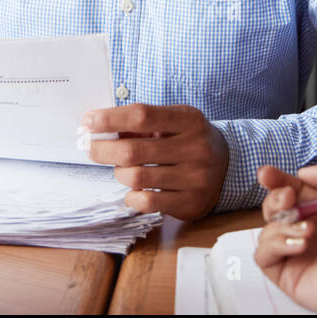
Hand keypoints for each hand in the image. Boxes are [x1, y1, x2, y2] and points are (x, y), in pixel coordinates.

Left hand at [83, 104, 228, 220]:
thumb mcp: (173, 122)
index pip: (142, 115)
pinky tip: (133, 190)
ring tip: (121, 169)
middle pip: (133, 150)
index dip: (110, 118)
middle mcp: (195, 148)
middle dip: (103, 149)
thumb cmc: (188, 140)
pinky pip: (147, 202)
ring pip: (136, 177)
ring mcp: (195, 177)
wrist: (228, 165)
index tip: (88, 120)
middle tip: (90, 148)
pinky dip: (131, 196)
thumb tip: (98, 127)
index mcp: (189, 120)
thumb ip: (141, 123)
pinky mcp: (191, 202)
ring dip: (119, 173)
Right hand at [253, 163, 316, 313]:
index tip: (266, 175)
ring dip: (283, 225)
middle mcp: (312, 233)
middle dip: (276, 200)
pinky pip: (263, 254)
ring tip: (309, 231)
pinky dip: (276, 245)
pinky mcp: (288, 276)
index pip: (292, 193)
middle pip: (274, 210)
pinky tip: (301, 246)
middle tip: (289, 200)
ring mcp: (299, 255)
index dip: (277, 182)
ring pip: (267, 230)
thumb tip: (300, 175)